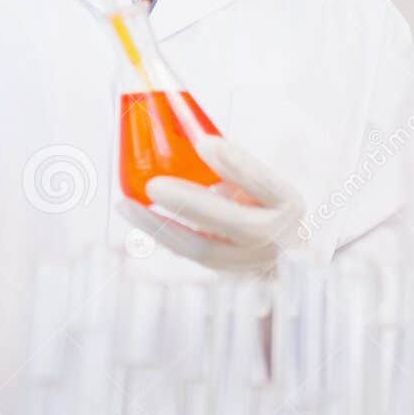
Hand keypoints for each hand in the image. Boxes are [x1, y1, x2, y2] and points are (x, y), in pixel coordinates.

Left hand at [117, 136, 306, 273]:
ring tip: (127, 206)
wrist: (276, 253)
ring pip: (201, 247)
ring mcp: (249, 261)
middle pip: (231, 222)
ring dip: (160, 226)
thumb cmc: (261, 205)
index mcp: (286, 203)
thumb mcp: (259, 182)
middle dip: (189, 202)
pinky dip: (162, 234)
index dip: (235, 164)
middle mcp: (274, 236)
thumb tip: (193, 141)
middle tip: (154, 185)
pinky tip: (138, 217)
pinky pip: (189, 253)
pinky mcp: (223, 272)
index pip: (263, 183)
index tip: (204, 143)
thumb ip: (233, 167)